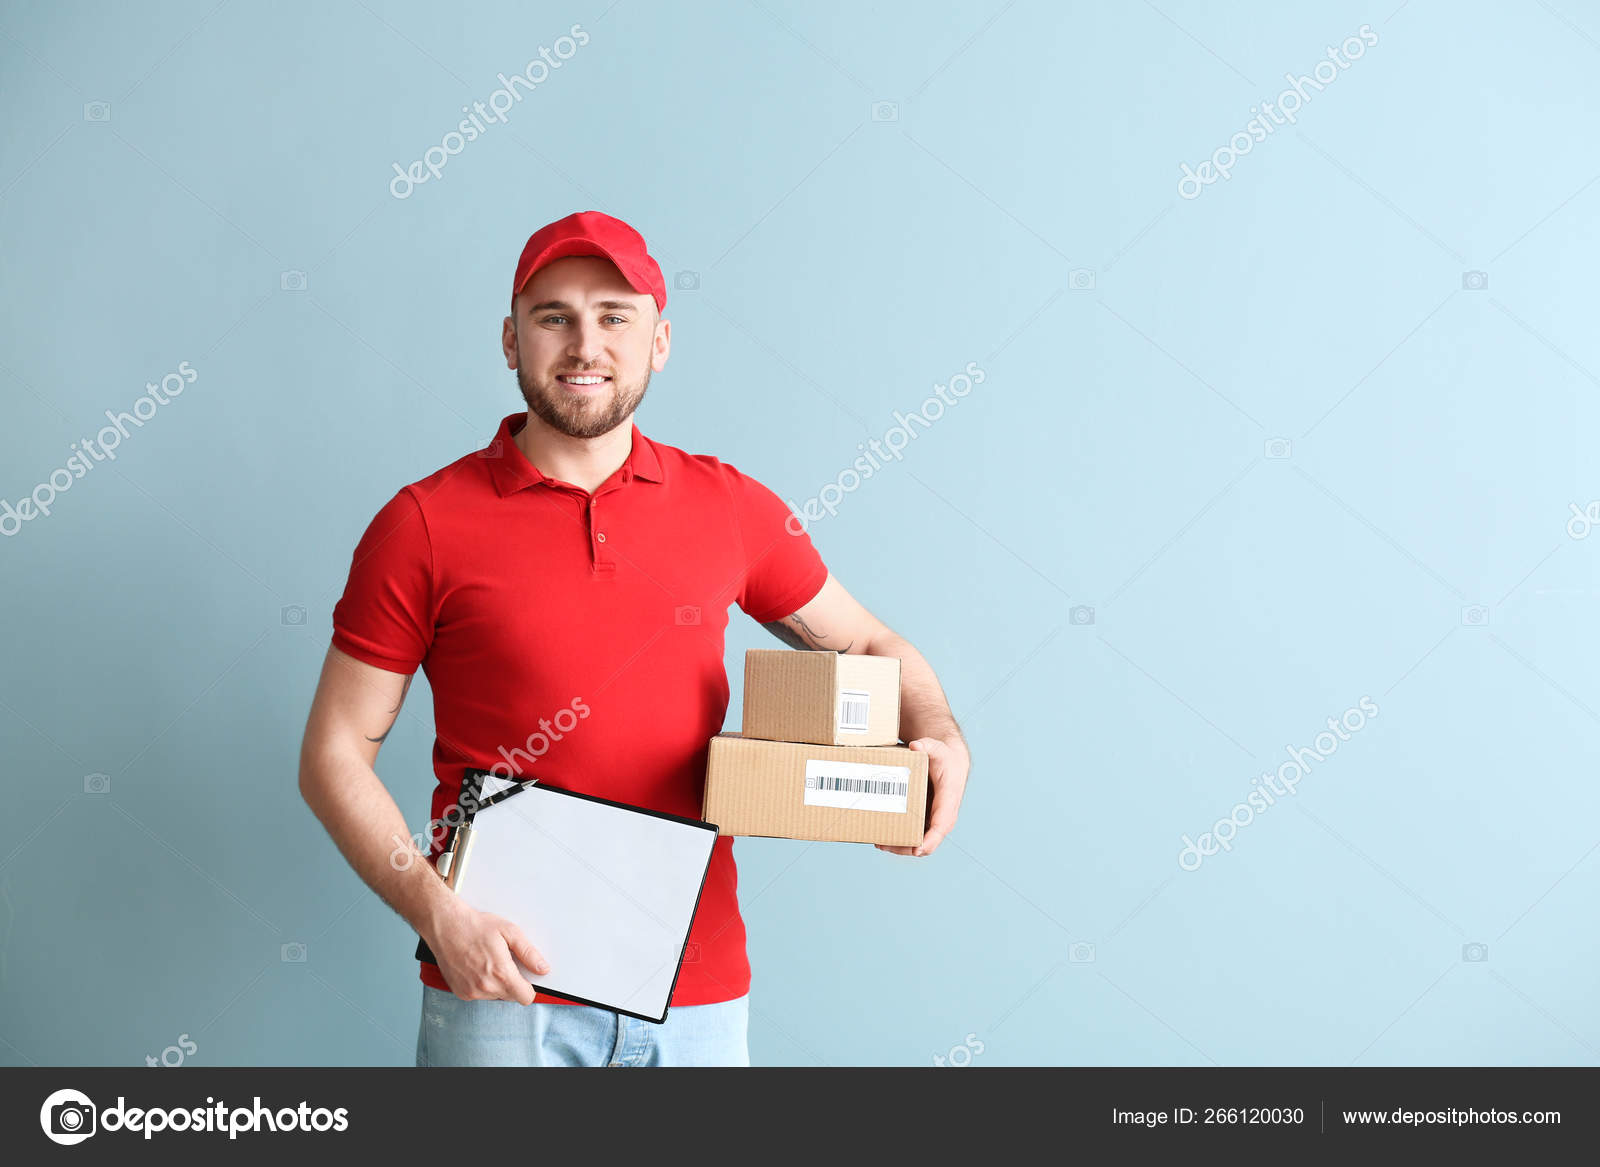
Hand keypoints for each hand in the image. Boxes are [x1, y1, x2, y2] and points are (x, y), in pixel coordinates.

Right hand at [424, 898, 549, 1003]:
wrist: (445, 926)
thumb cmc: (476, 926)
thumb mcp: (509, 932)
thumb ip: (529, 953)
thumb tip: (543, 969)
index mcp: (501, 973)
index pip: (526, 997)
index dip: (529, 987)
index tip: (525, 976)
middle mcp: (486, 988)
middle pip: (511, 997)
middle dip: (512, 982)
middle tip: (504, 961)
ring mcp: (471, 992)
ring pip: (495, 996)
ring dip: (496, 984)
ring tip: (488, 961)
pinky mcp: (460, 993)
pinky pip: (480, 995)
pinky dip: (482, 985)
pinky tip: (476, 967)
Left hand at [876, 735, 968, 857]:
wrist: (949, 761)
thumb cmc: (944, 757)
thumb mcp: (938, 749)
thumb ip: (928, 745)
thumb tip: (916, 745)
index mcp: (948, 801)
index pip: (942, 825)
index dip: (930, 840)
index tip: (917, 849)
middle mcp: (943, 815)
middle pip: (927, 841)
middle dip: (906, 847)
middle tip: (884, 845)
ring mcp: (934, 819)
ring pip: (920, 842)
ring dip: (900, 846)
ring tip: (879, 843)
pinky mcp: (926, 819)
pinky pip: (915, 835)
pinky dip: (900, 839)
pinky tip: (883, 838)